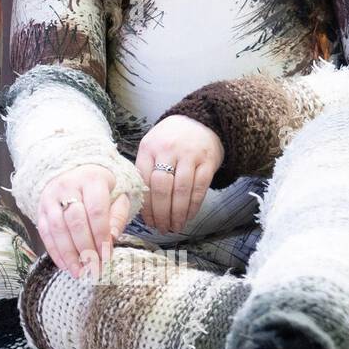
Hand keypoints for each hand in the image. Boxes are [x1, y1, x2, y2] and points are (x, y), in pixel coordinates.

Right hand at [36, 165, 131, 278]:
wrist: (73, 171)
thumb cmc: (100, 188)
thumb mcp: (116, 194)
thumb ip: (118, 215)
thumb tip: (111, 237)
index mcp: (91, 180)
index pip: (96, 211)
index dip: (101, 235)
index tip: (107, 256)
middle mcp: (68, 186)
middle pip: (75, 221)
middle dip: (85, 249)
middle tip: (95, 269)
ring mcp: (51, 198)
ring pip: (58, 229)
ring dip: (69, 254)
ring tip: (79, 273)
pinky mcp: (40, 209)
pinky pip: (45, 233)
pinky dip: (55, 252)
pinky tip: (65, 265)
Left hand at [134, 114, 223, 233]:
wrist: (200, 120)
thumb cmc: (171, 138)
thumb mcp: (152, 146)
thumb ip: (145, 169)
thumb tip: (141, 203)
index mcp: (149, 148)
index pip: (144, 181)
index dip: (146, 205)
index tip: (148, 221)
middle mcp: (168, 150)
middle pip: (161, 188)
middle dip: (161, 213)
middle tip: (162, 228)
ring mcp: (189, 155)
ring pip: (181, 190)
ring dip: (177, 213)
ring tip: (175, 226)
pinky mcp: (207, 161)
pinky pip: (200, 188)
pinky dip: (193, 206)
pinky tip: (188, 216)